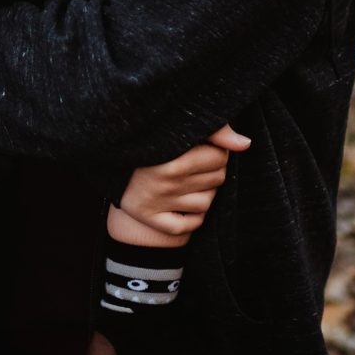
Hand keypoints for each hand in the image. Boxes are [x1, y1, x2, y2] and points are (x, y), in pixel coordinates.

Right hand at [114, 125, 249, 242]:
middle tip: (193, 163)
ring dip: (203, 192)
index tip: (203, 147)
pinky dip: (192, 217)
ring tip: (186, 180)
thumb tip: (245, 144)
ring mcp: (157, 203)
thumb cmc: (151, 138)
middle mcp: (164, 182)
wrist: (109, 154)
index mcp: (172, 157)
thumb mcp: (176, 128)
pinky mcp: (151, 219)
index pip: (220, 157)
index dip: (216, 151)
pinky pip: (190, 225)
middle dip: (211, 170)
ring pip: (207, 203)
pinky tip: (182, 202)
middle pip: (217, 179)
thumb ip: (215, 130)